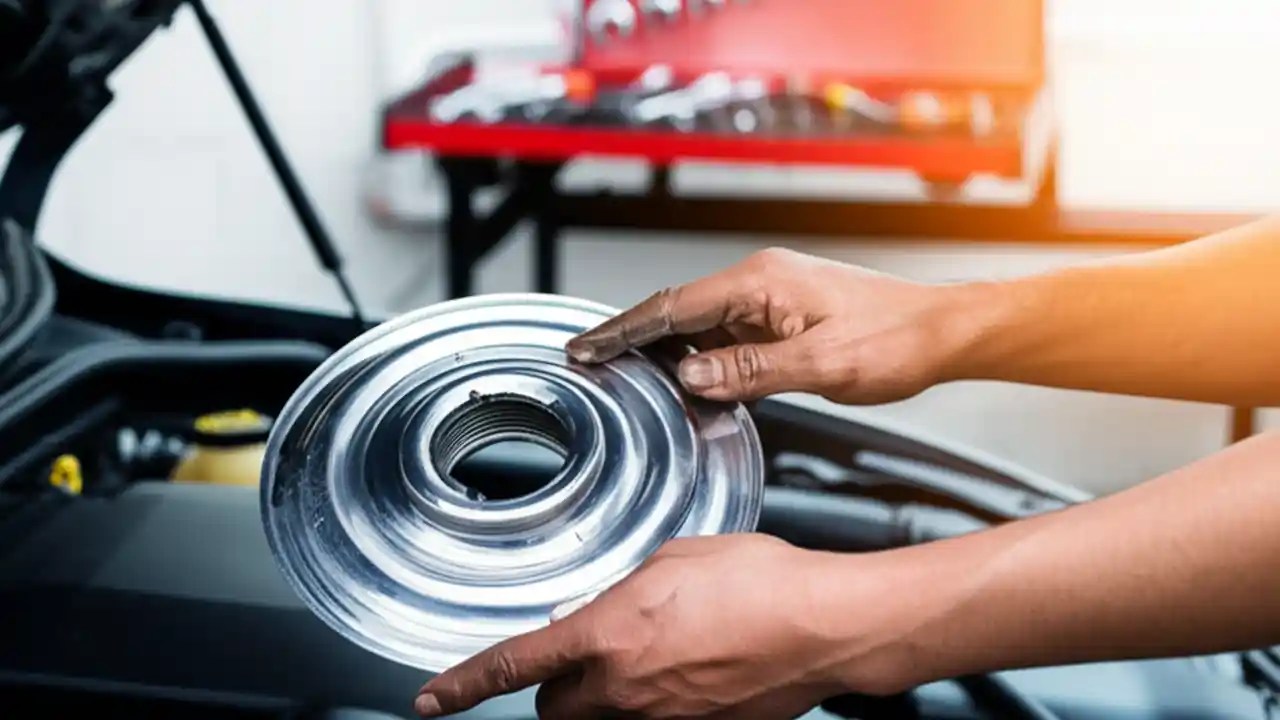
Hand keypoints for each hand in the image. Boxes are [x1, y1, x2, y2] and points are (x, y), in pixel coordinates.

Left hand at [414, 535, 891, 718]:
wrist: (823, 625)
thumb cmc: (760, 581)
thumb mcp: (675, 559)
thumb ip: (625, 590)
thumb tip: (612, 608)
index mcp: (607, 637)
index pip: (513, 667)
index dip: (461, 685)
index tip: (431, 698)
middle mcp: (624, 691)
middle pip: (553, 711)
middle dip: (556, 689)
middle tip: (585, 657)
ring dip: (602, 703)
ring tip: (642, 664)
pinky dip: (654, 707)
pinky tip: (688, 674)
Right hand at [565, 248, 984, 403]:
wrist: (940, 332)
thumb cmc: (895, 339)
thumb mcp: (822, 364)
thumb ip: (751, 371)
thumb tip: (691, 376)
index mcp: (761, 282)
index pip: (673, 306)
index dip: (624, 329)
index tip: (586, 348)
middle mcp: (759, 283)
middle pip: (677, 311)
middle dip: (630, 337)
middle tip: (587, 362)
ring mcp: (769, 300)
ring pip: (699, 327)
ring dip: (663, 351)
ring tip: (622, 376)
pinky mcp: (781, 319)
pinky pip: (725, 338)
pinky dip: (698, 359)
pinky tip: (684, 382)